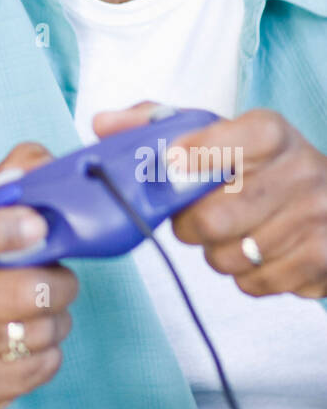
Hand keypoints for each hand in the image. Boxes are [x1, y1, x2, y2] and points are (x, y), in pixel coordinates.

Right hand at [0, 143, 77, 408]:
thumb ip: (9, 181)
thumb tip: (40, 165)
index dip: (0, 230)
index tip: (38, 225)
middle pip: (23, 292)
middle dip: (60, 283)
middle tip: (59, 278)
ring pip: (38, 331)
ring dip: (58, 319)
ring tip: (44, 312)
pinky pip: (39, 366)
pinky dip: (50, 353)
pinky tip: (32, 344)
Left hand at [93, 102, 326, 299]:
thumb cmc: (262, 165)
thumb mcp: (222, 131)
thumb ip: (159, 124)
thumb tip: (102, 124)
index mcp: (269, 133)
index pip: (217, 143)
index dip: (188, 158)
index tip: (171, 164)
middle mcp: (298, 173)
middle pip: (209, 220)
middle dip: (191, 224)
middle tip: (198, 213)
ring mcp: (314, 221)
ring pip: (226, 258)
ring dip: (217, 251)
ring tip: (236, 229)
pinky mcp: (321, 263)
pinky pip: (253, 284)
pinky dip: (246, 274)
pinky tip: (261, 249)